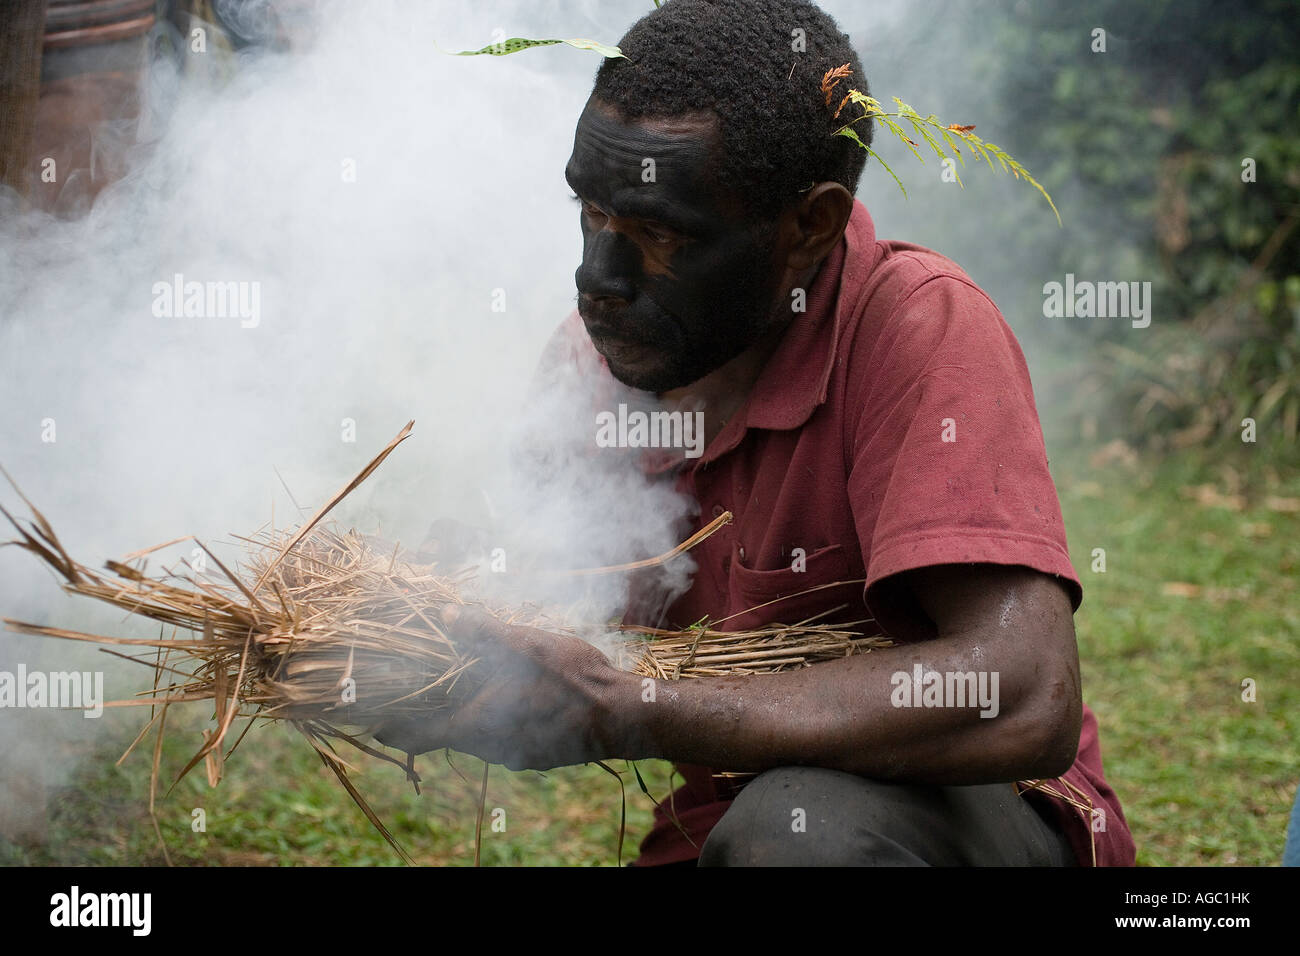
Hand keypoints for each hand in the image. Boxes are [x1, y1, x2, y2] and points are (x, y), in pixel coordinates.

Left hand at [373, 605, 635, 770]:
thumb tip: (444, 613)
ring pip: (478, 738)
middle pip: (446, 736)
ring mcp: (517, 757)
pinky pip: (505, 739)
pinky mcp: (539, 757)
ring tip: (470, 682)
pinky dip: (497, 720)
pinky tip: (514, 695)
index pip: (416, 737)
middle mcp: (491, 750)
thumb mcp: (529, 644)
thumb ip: (485, 631)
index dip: (390, 728)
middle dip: (432, 712)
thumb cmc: (576, 680)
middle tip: (423, 683)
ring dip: (469, 713)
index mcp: (477, 725)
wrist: (628, 716)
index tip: (372, 716)